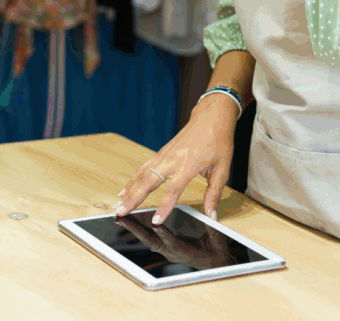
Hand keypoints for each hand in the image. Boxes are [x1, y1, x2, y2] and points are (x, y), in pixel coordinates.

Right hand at [115, 97, 236, 224]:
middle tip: (120, 212)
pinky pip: (143, 168)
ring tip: (118, 204)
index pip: (173, 190)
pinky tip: (125, 189)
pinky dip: (132, 180)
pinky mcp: (161, 153)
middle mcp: (172, 160)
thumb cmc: (218, 142)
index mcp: (188, 165)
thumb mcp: (222, 170)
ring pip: (141, 174)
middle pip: (148, 182)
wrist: (210, 118)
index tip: (156, 221)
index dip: (164, 207)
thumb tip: (212, 215)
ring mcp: (164, 155)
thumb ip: (214, 194)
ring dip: (129, 190)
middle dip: (133, 199)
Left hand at [118, 214, 233, 270]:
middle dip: (135, 231)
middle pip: (152, 242)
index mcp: (187, 252)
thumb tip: (212, 216)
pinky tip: (130, 221)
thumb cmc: (216, 254)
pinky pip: (150, 237)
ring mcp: (168, 250)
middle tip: (121, 220)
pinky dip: (139, 228)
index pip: (174, 243)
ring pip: (148, 239)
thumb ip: (213, 230)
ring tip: (120, 218)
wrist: (213, 266)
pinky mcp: (166, 246)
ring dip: (133, 229)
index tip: (156, 225)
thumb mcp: (218, 241)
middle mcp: (173, 252)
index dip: (165, 234)